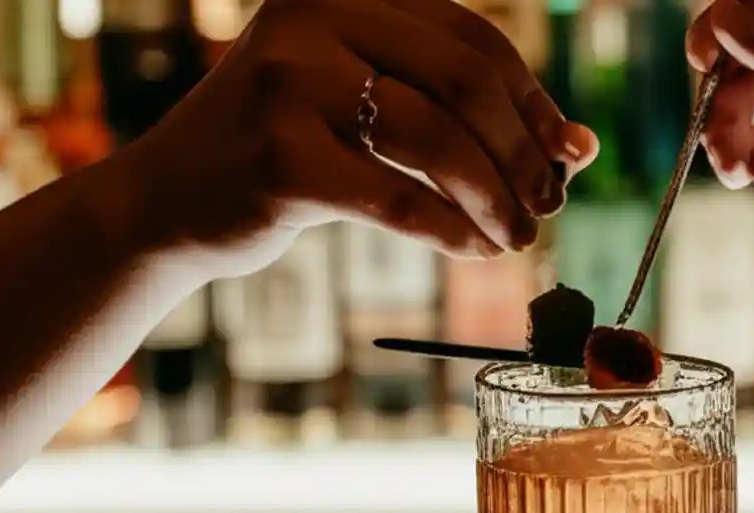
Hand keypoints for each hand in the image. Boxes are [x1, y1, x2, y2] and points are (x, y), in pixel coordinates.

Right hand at [118, 0, 598, 277]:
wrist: (172, 200)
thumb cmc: (293, 152)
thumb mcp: (375, 113)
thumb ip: (467, 119)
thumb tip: (581, 148)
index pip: (474, 37)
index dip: (533, 102)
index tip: (564, 155)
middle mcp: (315, 15)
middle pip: (465, 80)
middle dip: (521, 152)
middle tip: (545, 206)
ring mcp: (289, 80)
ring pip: (437, 138)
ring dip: (494, 198)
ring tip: (514, 238)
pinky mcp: (278, 154)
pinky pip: (399, 197)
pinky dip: (450, 229)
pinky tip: (471, 248)